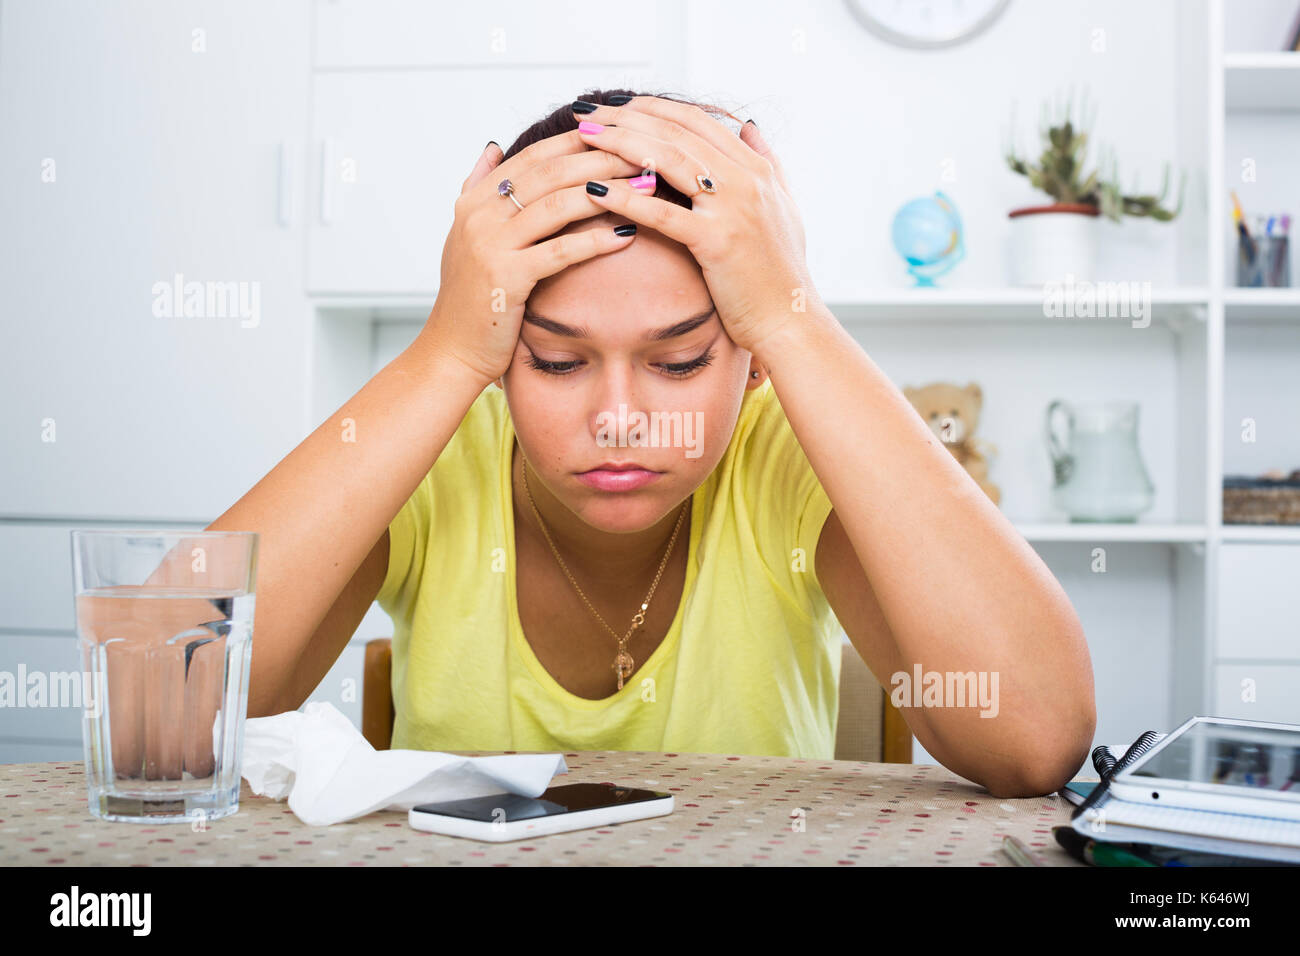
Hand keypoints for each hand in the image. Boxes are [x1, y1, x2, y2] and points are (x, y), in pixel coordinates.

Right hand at [418, 132, 648, 383]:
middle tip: (645, 157)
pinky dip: (596, 240)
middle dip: (603, 161)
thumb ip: (478, 188)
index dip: (580, 142)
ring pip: (558, 204)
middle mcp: (480, 215)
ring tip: (646, 191)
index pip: (535, 156)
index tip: (621, 136)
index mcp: (476, 200)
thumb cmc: (470, 299)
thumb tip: (494, 146)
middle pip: (551, 173)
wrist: (451, 352)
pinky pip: (560, 251)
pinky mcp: (505, 278)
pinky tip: (626, 235)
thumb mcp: (466, 235)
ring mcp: (490, 245)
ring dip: (608, 194)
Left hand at [570, 96, 818, 357]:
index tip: (616, 103)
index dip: (652, 106)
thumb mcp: (783, 207)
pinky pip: (664, 213)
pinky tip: (593, 192)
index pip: (696, 119)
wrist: (790, 322)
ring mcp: (733, 209)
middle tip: (586, 111)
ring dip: (620, 143)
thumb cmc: (780, 273)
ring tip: (583, 136)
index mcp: (756, 168)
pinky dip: (627, 199)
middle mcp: (746, 180)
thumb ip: (768, 163)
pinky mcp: (718, 243)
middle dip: (626, 117)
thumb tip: (750, 125)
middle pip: (676, 132)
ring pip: (669, 160)